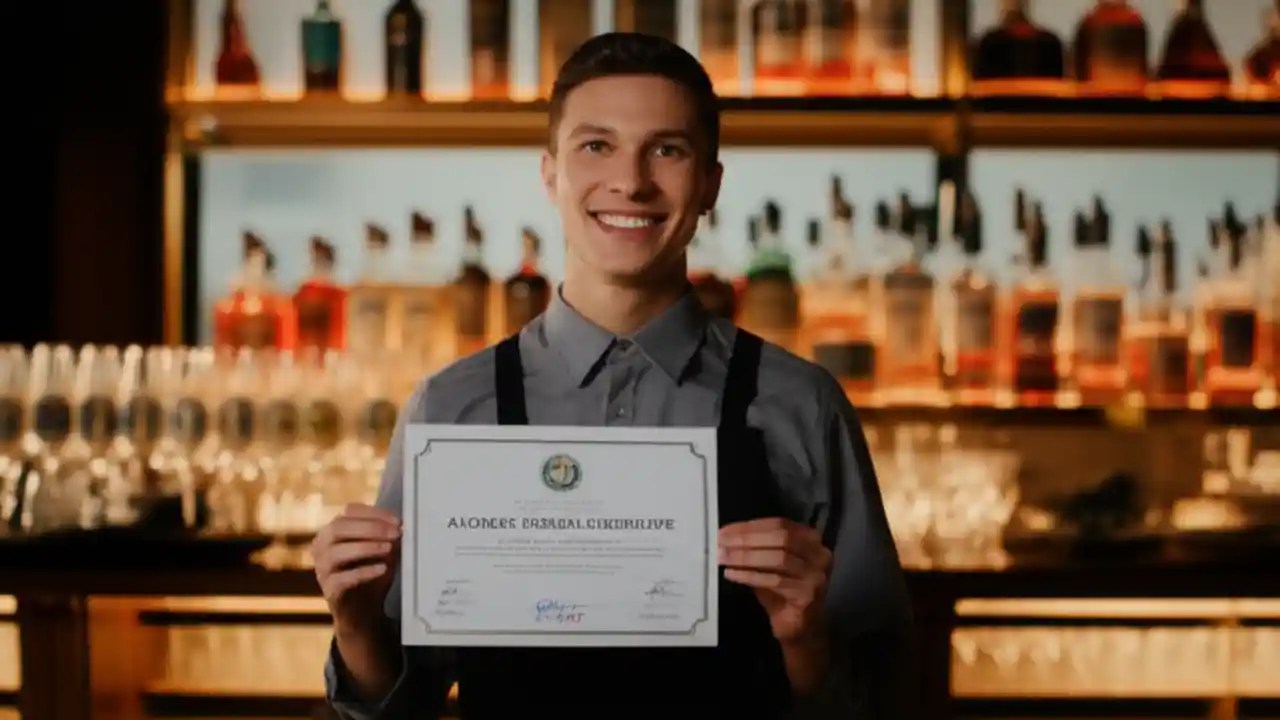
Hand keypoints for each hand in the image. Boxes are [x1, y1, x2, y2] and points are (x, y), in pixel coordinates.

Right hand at [312, 503, 400, 633]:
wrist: (365, 611)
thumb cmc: (372, 574)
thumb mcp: (385, 551)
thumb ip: (389, 537)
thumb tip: (400, 525)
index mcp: (334, 531)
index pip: (348, 512)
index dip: (374, 513)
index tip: (397, 520)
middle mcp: (322, 547)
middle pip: (338, 528)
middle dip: (370, 528)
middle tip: (395, 533)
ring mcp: (322, 569)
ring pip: (335, 552)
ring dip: (365, 547)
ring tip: (388, 548)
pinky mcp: (329, 590)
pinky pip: (341, 579)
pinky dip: (363, 572)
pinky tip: (381, 569)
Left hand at [719, 517, 832, 645]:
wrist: (801, 629)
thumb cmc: (782, 594)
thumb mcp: (769, 566)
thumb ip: (756, 549)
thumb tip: (726, 538)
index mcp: (810, 539)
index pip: (779, 524)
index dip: (750, 526)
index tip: (725, 531)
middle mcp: (819, 553)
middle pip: (781, 538)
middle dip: (747, 539)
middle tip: (721, 543)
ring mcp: (816, 574)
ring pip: (778, 558)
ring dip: (746, 557)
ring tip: (723, 558)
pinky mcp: (808, 595)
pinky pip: (775, 581)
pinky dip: (750, 575)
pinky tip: (733, 574)